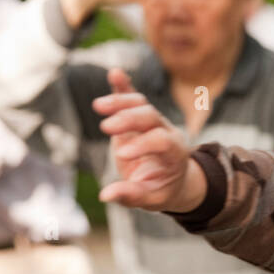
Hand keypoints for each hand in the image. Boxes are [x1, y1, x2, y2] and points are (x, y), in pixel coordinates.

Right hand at [95, 69, 204, 210]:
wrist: (172, 177)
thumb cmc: (161, 189)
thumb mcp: (151, 199)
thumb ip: (131, 196)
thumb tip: (105, 196)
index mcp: (175, 153)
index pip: (161, 141)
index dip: (143, 145)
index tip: (122, 154)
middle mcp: (167, 132)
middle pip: (150, 117)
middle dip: (129, 120)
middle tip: (106, 128)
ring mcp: (153, 122)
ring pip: (141, 105)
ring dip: (121, 102)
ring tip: (99, 106)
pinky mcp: (138, 117)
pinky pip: (133, 98)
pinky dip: (124, 86)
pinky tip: (114, 73)